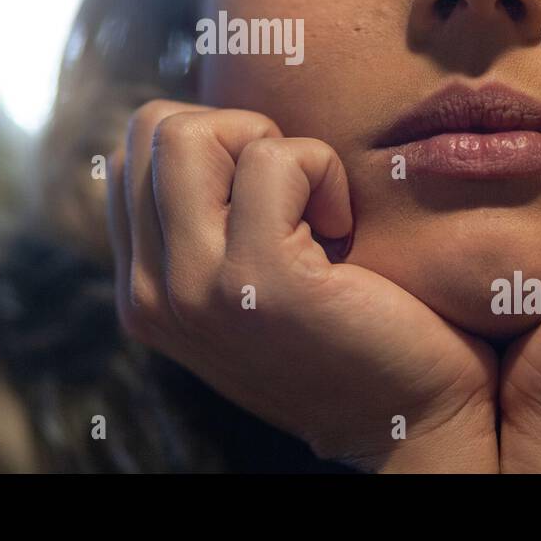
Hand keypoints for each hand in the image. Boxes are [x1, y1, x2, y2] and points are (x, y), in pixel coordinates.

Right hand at [107, 100, 498, 471]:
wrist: (407, 418)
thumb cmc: (340, 329)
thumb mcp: (241, 277)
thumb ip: (199, 220)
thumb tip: (198, 121)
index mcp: (139, 289)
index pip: (132, 151)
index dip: (212, 145)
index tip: (265, 198)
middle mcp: (148, 295)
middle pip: (154, 128)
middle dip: (235, 132)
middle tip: (289, 194)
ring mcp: (194, 289)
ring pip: (192, 133)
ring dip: (271, 147)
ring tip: (310, 209)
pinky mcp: (257, 279)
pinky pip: (274, 159)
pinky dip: (323, 171)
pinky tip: (343, 230)